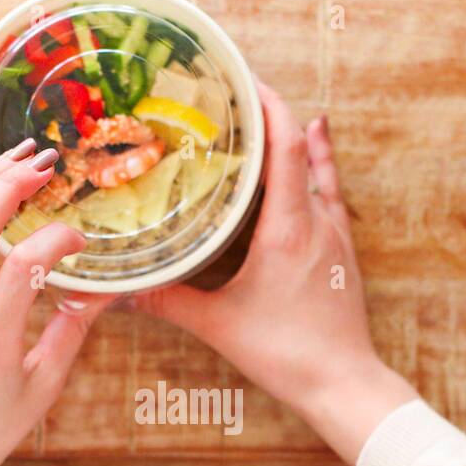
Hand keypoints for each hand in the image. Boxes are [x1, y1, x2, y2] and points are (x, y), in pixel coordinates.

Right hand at [135, 79, 416, 465]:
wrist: (345, 385)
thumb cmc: (288, 355)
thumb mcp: (219, 326)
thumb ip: (170, 303)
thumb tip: (120, 293)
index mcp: (289, 229)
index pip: (287, 146)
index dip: (269, 106)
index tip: (245, 81)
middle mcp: (318, 223)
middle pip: (303, 148)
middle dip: (272, 116)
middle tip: (239, 96)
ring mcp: (336, 237)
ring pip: (319, 171)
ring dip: (296, 139)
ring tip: (269, 117)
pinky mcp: (342, 254)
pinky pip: (330, 195)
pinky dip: (318, 168)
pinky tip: (316, 154)